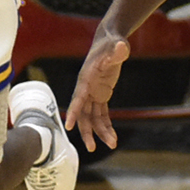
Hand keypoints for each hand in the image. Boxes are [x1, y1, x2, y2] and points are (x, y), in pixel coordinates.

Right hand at [63, 34, 129, 150]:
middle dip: (86, 131)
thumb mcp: (117, 46)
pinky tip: (112, 137)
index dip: (73, 111)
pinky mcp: (101, 95)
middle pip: (82, 114)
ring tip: (112, 144)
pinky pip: (101, 115)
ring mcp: (93, 93)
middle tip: (91, 148)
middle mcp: (86, 88)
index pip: (78, 98)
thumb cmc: (113, 43)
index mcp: (86, 78)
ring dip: (100, 132)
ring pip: (93, 118)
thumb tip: (122, 46)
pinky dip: (106, 126)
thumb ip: (118, 49)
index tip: (68, 125)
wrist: (111, 41)